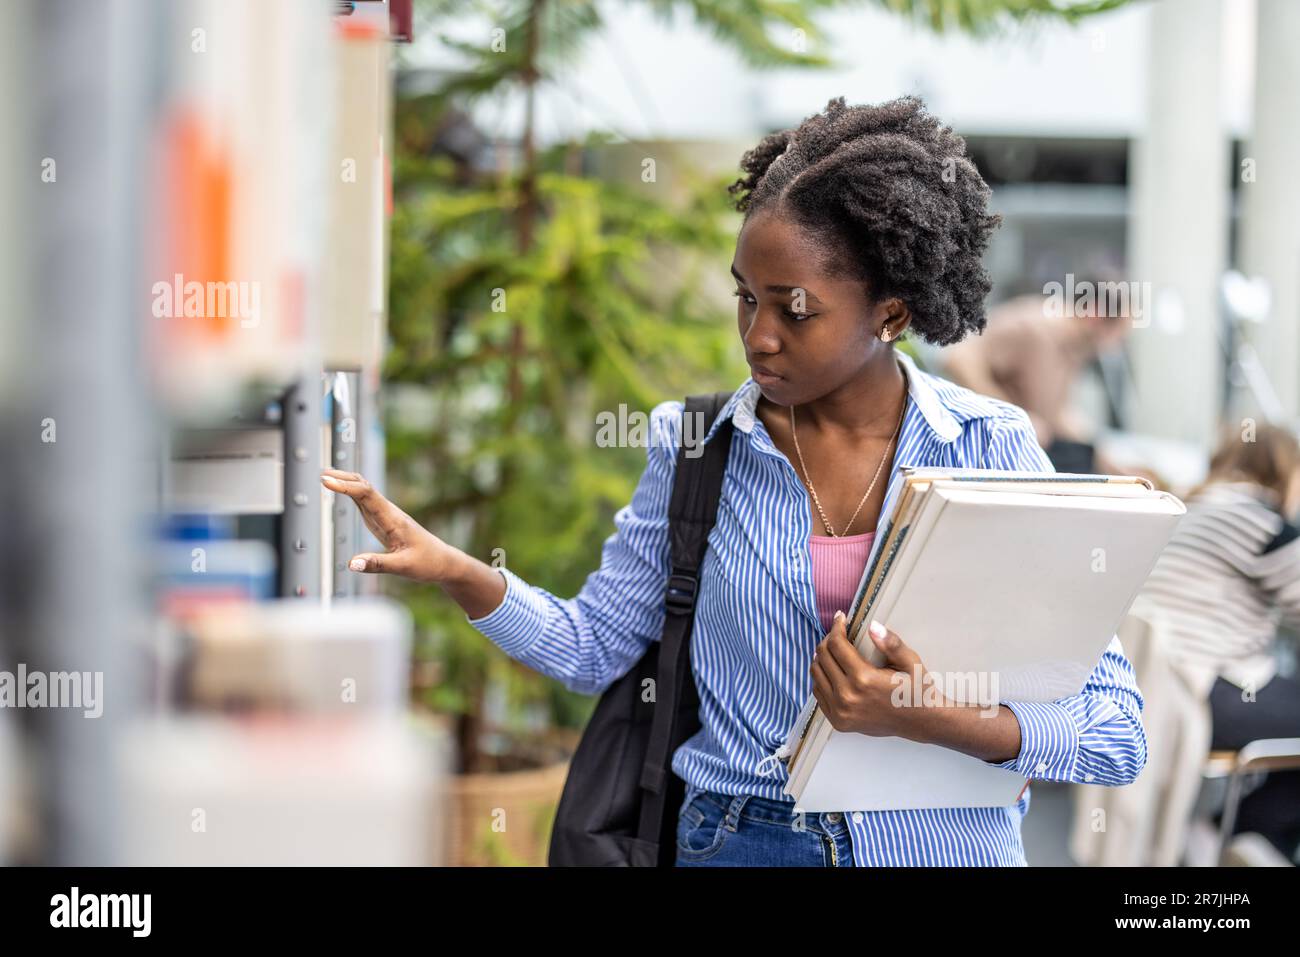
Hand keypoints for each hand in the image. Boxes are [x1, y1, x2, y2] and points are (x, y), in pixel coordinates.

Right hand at [320, 469, 454, 582]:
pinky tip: (341, 490)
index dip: (345, 486)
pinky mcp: (383, 522)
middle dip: (343, 478)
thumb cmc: (427, 562)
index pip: (366, 494)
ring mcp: (385, 515)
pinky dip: (350, 493)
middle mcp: (388, 512)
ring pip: (364, 491)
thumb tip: (351, 564)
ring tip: (325, 477)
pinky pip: (365, 502)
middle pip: (364, 486)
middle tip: (321, 475)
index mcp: (392, 518)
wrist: (443, 561)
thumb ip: (377, 564)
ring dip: (346, 482)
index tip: (326, 481)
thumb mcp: (403, 567)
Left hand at [810, 613, 949, 738]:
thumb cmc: (916, 690)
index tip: (841, 618)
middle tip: (838, 633)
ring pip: (816, 674)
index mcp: (864, 680)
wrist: (920, 723)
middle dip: (828, 640)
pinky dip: (822, 678)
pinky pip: (819, 693)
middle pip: (823, 657)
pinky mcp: (838, 722)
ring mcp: (840, 712)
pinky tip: (833, 670)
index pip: (836, 645)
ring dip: (822, 658)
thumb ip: (891, 643)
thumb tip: (873, 626)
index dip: (837, 627)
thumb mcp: (910, 663)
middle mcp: (847, 697)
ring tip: (834, 650)